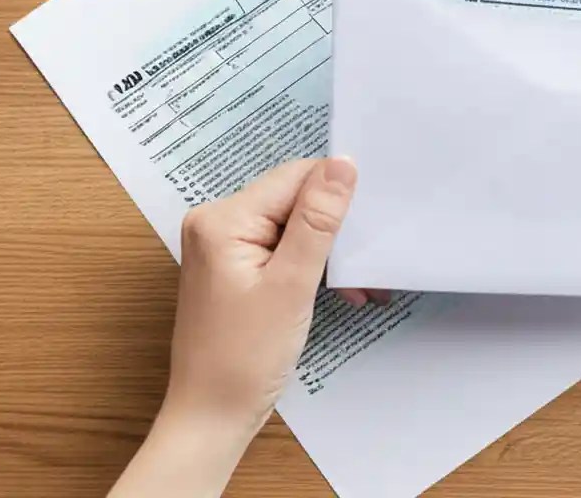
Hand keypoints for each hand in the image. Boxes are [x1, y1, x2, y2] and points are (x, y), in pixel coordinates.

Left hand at [167, 156, 359, 431]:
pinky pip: (279, 250)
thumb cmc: (244, 358)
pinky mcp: (231, 269)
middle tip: (368, 267)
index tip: (369, 226)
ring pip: (290, 227)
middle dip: (334, 230)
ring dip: (326, 253)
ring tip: (358, 287)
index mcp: (222, 219)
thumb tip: (342, 163)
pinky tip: (336, 291)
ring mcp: (221, 247)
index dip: (336, 196)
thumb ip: (318, 220)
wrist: (212, 416)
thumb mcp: (292, 284)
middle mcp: (215, 223)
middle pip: (292, 200)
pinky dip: (308, 267)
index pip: (294, 178)